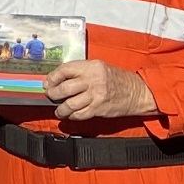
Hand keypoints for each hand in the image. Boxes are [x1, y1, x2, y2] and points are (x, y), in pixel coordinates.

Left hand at [42, 59, 156, 124]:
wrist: (137, 92)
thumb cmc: (116, 79)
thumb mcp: (99, 68)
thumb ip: (80, 72)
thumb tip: (58, 79)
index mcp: (91, 67)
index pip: (64, 70)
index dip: (52, 77)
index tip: (47, 83)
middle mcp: (93, 80)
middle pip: (64, 88)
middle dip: (53, 94)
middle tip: (50, 96)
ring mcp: (96, 95)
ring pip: (69, 104)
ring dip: (61, 109)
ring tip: (59, 110)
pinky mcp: (99, 108)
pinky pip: (80, 114)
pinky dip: (72, 116)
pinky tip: (71, 115)